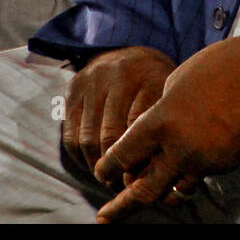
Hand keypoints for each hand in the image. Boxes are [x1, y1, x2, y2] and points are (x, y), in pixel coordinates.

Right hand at [61, 46, 174, 179]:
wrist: (133, 52)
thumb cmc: (157, 87)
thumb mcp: (169, 100)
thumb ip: (163, 131)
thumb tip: (153, 179)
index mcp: (151, 78)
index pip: (140, 130)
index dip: (138, 162)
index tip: (139, 183)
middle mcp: (121, 75)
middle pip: (111, 136)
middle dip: (115, 168)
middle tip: (121, 187)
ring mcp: (94, 79)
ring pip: (88, 138)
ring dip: (96, 166)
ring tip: (107, 179)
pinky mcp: (74, 87)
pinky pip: (70, 134)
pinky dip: (80, 157)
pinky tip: (92, 165)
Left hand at [94, 31, 239, 222]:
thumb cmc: (220, 67)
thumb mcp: (176, 81)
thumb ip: (160, 111)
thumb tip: (154, 133)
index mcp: (161, 122)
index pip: (124, 155)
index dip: (108, 167)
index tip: (100, 173)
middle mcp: (180, 149)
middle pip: (144, 190)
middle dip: (122, 208)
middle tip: (104, 218)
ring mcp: (205, 161)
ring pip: (174, 189)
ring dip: (160, 193)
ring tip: (144, 197)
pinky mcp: (225, 165)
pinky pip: (199, 175)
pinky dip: (188, 174)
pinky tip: (187, 165)